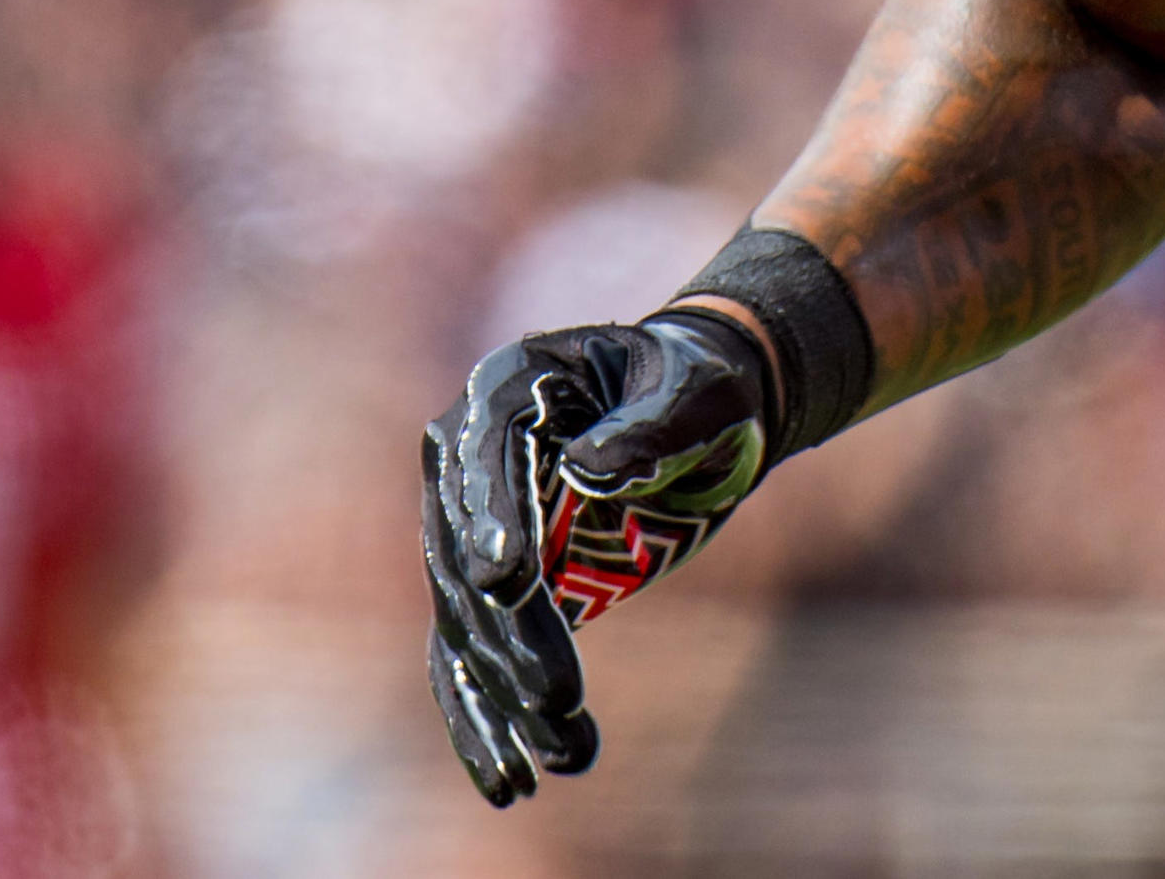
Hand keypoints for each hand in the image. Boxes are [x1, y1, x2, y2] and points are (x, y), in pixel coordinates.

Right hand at [419, 309, 777, 803]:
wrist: (692, 412)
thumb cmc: (696, 387)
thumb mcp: (695, 393)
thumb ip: (650, 426)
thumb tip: (587, 470)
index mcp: (510, 386)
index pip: (485, 452)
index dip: (492, 514)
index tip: (505, 578)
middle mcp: (467, 455)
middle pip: (469, 553)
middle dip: (512, 632)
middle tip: (559, 696)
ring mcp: (474, 525)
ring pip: (469, 622)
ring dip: (509, 694)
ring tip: (565, 754)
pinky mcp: (497, 583)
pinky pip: (473, 656)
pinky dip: (487, 719)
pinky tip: (512, 778)